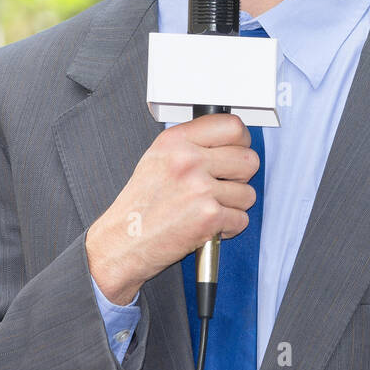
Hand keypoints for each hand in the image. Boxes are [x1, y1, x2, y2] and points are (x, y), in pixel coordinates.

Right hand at [87, 113, 258, 304]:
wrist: (121, 243)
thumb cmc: (140, 205)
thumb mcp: (158, 158)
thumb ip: (193, 144)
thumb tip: (234, 139)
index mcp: (176, 140)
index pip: (233, 126)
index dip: (241, 141)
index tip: (237, 151)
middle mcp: (187, 160)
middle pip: (249, 159)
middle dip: (241, 178)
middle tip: (221, 187)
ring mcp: (199, 188)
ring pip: (248, 193)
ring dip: (234, 206)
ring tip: (207, 209)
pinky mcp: (208, 217)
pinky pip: (241, 219)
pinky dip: (228, 228)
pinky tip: (206, 226)